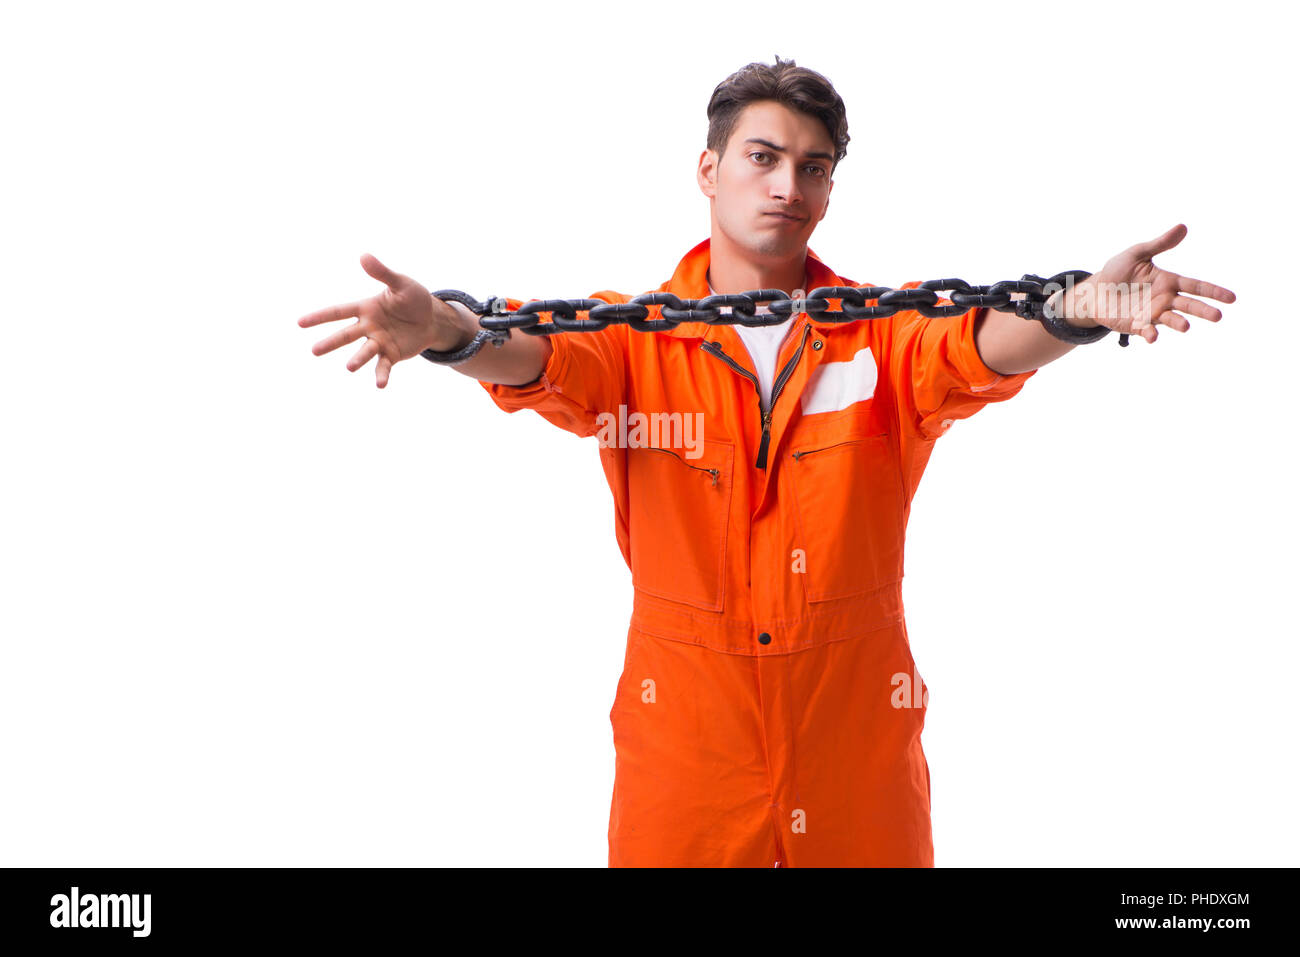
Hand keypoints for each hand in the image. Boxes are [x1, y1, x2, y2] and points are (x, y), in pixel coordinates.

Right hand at [297, 253, 466, 387]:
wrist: (432, 318)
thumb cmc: (413, 298)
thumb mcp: (401, 283)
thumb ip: (382, 273)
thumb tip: (363, 256)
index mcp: (366, 308)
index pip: (339, 311)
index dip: (320, 317)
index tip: (300, 322)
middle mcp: (368, 327)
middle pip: (346, 335)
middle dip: (331, 343)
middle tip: (314, 351)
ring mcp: (379, 342)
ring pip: (364, 352)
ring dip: (357, 360)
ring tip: (349, 367)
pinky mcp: (392, 355)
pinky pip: (384, 366)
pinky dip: (381, 375)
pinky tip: (380, 385)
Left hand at [1055, 224, 1235, 343]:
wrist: (1095, 291)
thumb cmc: (1118, 271)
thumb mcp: (1137, 254)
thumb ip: (1159, 243)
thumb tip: (1183, 227)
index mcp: (1168, 282)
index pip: (1196, 286)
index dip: (1213, 291)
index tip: (1232, 298)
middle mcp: (1165, 299)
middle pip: (1188, 305)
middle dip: (1203, 310)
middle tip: (1218, 316)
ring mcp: (1152, 314)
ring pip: (1170, 319)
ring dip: (1178, 323)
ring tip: (1186, 326)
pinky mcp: (1136, 325)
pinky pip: (1146, 331)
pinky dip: (1150, 334)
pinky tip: (1152, 336)